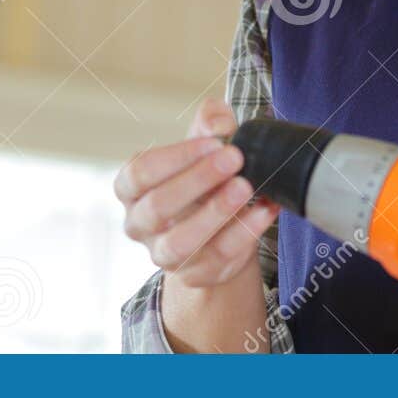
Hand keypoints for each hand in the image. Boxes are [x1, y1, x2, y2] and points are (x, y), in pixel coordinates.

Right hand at [114, 98, 279, 287]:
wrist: (220, 226)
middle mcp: (140, 225)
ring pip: (180, 242)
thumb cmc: (205, 176)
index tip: (213, 142)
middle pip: (157, 207)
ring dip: (215, 213)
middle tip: (234, 158)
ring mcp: (164, 255)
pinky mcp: (195, 275)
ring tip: (245, 187)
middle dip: (197, 180)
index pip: (139, 172)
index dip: (175, 157)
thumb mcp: (206, 143)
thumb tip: (219, 124)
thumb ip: (211, 122)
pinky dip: (244, 232)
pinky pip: (218, 256)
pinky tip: (265, 209)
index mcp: (132, 188)